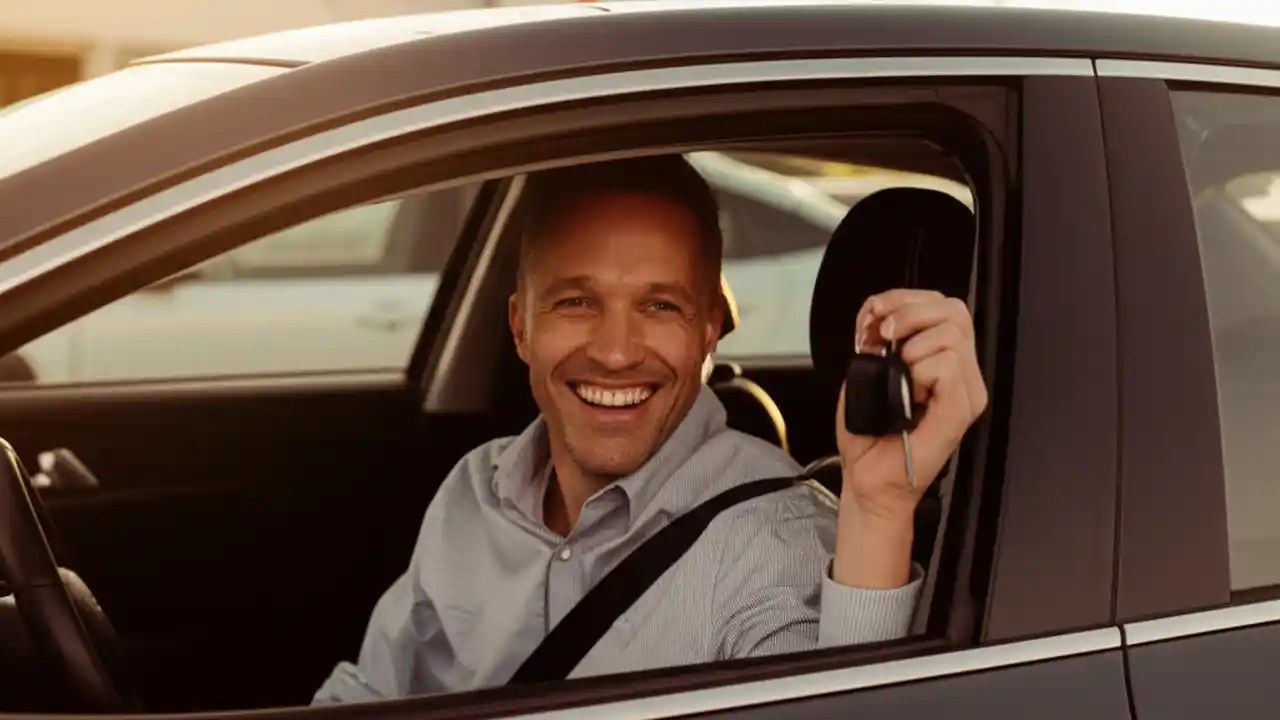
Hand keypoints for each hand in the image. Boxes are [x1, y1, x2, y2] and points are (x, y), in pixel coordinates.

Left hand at [837, 289, 987, 520]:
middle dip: (907, 311)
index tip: (871, 320)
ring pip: (951, 334)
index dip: (902, 300)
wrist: (868, 481)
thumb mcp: (867, 374)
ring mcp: (966, 393)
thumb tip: (880, 317)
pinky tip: (907, 393)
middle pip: (954, 310)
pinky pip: (947, 365)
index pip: (942, 306)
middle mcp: (963, 374)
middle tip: (881, 336)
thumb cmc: (870, 436)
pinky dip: (919, 370)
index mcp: (945, 362)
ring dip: (911, 346)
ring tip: (896, 374)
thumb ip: (880, 341)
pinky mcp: (961, 410)